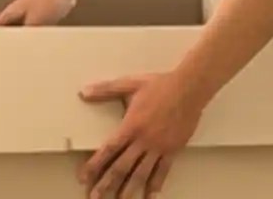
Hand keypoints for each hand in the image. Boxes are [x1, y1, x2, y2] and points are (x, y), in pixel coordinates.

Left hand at [78, 71, 204, 197]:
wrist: (189, 89)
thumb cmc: (159, 85)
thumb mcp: (129, 84)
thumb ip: (105, 90)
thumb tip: (83, 92)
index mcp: (130, 126)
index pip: (109, 150)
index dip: (95, 165)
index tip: (84, 177)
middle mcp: (143, 140)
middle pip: (121, 167)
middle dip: (107, 184)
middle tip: (95, 198)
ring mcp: (158, 148)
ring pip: (141, 174)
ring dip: (129, 190)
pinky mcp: (173, 151)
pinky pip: (163, 172)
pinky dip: (155, 186)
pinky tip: (149, 197)